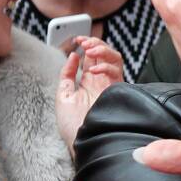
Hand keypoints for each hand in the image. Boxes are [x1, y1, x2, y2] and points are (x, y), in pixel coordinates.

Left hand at [56, 36, 122, 152]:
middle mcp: (101, 82)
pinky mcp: (117, 91)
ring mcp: (110, 86)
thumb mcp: (63, 94)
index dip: (87, 44)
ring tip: (91, 49)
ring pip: (116, 58)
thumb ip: (67, 74)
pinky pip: (117, 71)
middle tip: (85, 41)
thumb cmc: (72, 125)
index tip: (77, 39)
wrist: (82, 142)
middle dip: (96, 42)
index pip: (92, 56)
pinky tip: (94, 70)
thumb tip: (74, 55)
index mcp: (89, 82)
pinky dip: (105, 66)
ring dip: (103, 49)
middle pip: (106, 53)